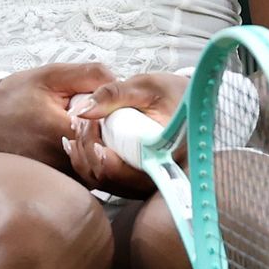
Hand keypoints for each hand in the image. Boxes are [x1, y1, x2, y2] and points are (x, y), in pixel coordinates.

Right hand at [0, 61, 117, 172]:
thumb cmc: (18, 95)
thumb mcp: (52, 75)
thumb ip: (90, 75)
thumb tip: (122, 81)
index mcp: (59, 130)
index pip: (108, 132)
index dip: (119, 120)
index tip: (117, 108)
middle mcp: (59, 160)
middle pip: (107, 154)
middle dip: (116, 137)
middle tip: (112, 120)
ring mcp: (58, 175)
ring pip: (100, 169)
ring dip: (107, 151)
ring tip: (100, 131)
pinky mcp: (57, 182)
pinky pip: (88, 176)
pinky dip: (95, 162)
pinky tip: (91, 144)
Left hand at [64, 72, 189, 196]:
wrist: (187, 103)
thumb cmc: (172, 94)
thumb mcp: (145, 86)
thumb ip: (113, 95)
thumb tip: (81, 110)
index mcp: (167, 155)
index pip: (131, 172)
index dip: (106, 160)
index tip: (92, 136)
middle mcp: (158, 175)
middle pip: (112, 180)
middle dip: (89, 152)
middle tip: (81, 123)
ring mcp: (145, 181)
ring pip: (105, 182)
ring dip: (85, 157)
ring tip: (81, 129)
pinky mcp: (135, 180)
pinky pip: (105, 180)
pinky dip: (89, 162)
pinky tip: (81, 141)